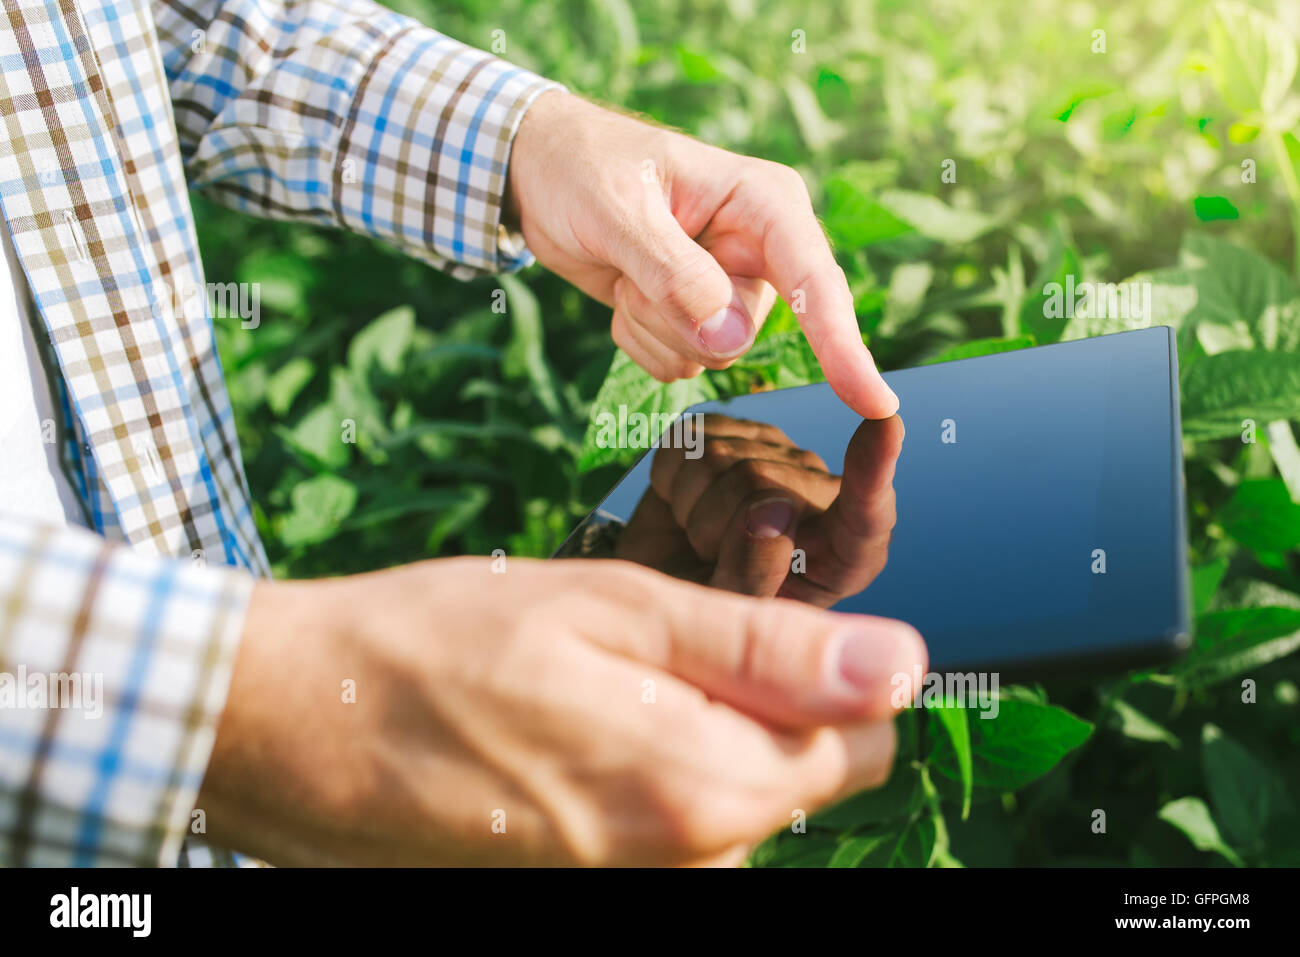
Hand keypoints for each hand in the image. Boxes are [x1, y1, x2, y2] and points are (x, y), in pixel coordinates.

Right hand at [197, 558, 924, 864]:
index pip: (857, 747)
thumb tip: (905, 667)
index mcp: (707, 796)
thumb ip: (770, 653)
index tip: (740, 622)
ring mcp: (627, 889)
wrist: (291, 728)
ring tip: (583, 680)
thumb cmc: (443, 647)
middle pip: (789, 774)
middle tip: (637, 640)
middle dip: (747, 698)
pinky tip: (557, 726)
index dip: (821, 671)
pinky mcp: (580, 886)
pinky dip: (635, 764)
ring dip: (683, 727)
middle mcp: (683, 871)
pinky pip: (658, 823)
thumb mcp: (615, 612)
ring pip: (722, 795)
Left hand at [507, 91, 898, 419]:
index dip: (844, 347)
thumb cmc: (583, 169)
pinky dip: (638, 337)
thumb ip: (673, 274)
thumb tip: (727, 338)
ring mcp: (731, 288)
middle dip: (676, 317)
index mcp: (764, 203)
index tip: (874, 402)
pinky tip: (623, 290)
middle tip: (632, 266)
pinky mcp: (698, 317)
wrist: (540, 172)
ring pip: (709, 356)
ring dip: (650, 325)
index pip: (815, 283)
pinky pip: (677, 365)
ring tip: (626, 270)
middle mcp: (760, 250)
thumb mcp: (618, 211)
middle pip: (743, 333)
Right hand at [615, 414, 902, 605]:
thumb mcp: (729, 617)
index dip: (874, 468)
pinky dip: (669, 478)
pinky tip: (684, 505)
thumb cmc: (709, 622)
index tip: (887, 421)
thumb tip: (771, 508)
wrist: (665, 595)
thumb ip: (754, 578)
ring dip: (690, 508)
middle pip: (760, 482)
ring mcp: (777, 455)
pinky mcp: (730, 430)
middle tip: (709, 562)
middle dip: (714, 527)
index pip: (867, 512)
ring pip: (719, 458)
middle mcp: (820, 495)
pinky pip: (688, 440)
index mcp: (845, 554)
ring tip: (700, 539)